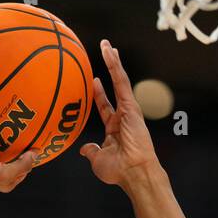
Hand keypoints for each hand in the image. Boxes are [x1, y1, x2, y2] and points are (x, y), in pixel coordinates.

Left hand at [78, 40, 159, 189]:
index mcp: (115, 127)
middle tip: (105, 52)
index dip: (99, 94)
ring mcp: (128, 110)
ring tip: (106, 44)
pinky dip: (115, 67)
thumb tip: (83, 149)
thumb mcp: (98, 160)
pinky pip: (121, 82)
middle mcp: (123, 116)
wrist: (134, 173)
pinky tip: (110, 52)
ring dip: (112, 61)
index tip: (92, 82)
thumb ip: (91, 151)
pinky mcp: (131, 106)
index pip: (105, 105)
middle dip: (109, 69)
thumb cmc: (119, 171)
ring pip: (119, 80)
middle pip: (114, 87)